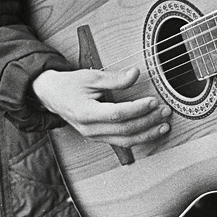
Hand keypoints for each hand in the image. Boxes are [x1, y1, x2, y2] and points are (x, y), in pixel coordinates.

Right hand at [31, 67, 171, 146]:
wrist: (51, 95)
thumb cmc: (69, 84)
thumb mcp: (90, 77)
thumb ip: (114, 79)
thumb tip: (135, 74)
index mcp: (86, 113)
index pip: (117, 114)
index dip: (137, 109)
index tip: (153, 101)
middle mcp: (90, 129)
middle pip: (124, 130)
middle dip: (148, 121)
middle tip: (164, 111)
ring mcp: (93, 136)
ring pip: (125, 140)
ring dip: (147, 133)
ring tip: (164, 125)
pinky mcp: (98, 137)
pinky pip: (121, 142)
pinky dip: (138, 137)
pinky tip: (151, 131)